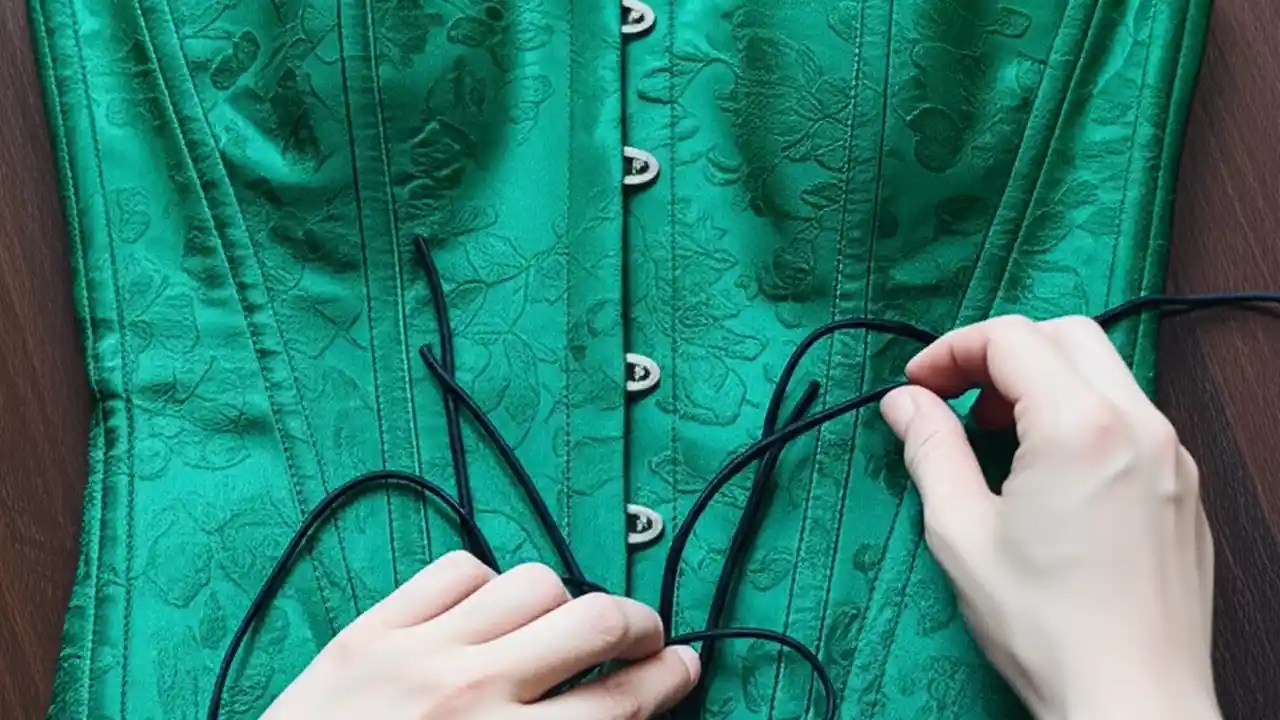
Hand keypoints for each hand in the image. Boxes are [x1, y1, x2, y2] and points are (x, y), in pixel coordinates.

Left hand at [262, 552, 699, 719]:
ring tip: (559, 624)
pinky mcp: (370, 631)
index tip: (682, 666)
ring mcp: (419, 653)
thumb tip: (608, 714)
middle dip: (638, 625)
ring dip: (562, 602)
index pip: (619, 703)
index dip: (668, 679)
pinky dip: (484, 584)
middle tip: (643, 637)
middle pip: (593, 623)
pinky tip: (484, 611)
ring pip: (532, 583)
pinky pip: (455, 570)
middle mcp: (472, 694)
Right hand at [879, 316, 1219, 719]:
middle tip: (955, 398)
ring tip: (997, 436)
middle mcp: (1139, 424)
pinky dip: (1082, 415)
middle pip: (1066, 335)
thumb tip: (904, 402)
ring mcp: (1173, 455)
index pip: (1011, 338)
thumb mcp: (961, 533)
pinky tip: (1050, 473)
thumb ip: (930, 450)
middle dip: (1001, 352)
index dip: (951, 350)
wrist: (1131, 700)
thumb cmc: (1044, 626)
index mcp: (1079, 427)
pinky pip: (1132, 418)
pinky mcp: (1185, 487)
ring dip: (1044, 381)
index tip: (917, 388)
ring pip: (1105, 372)